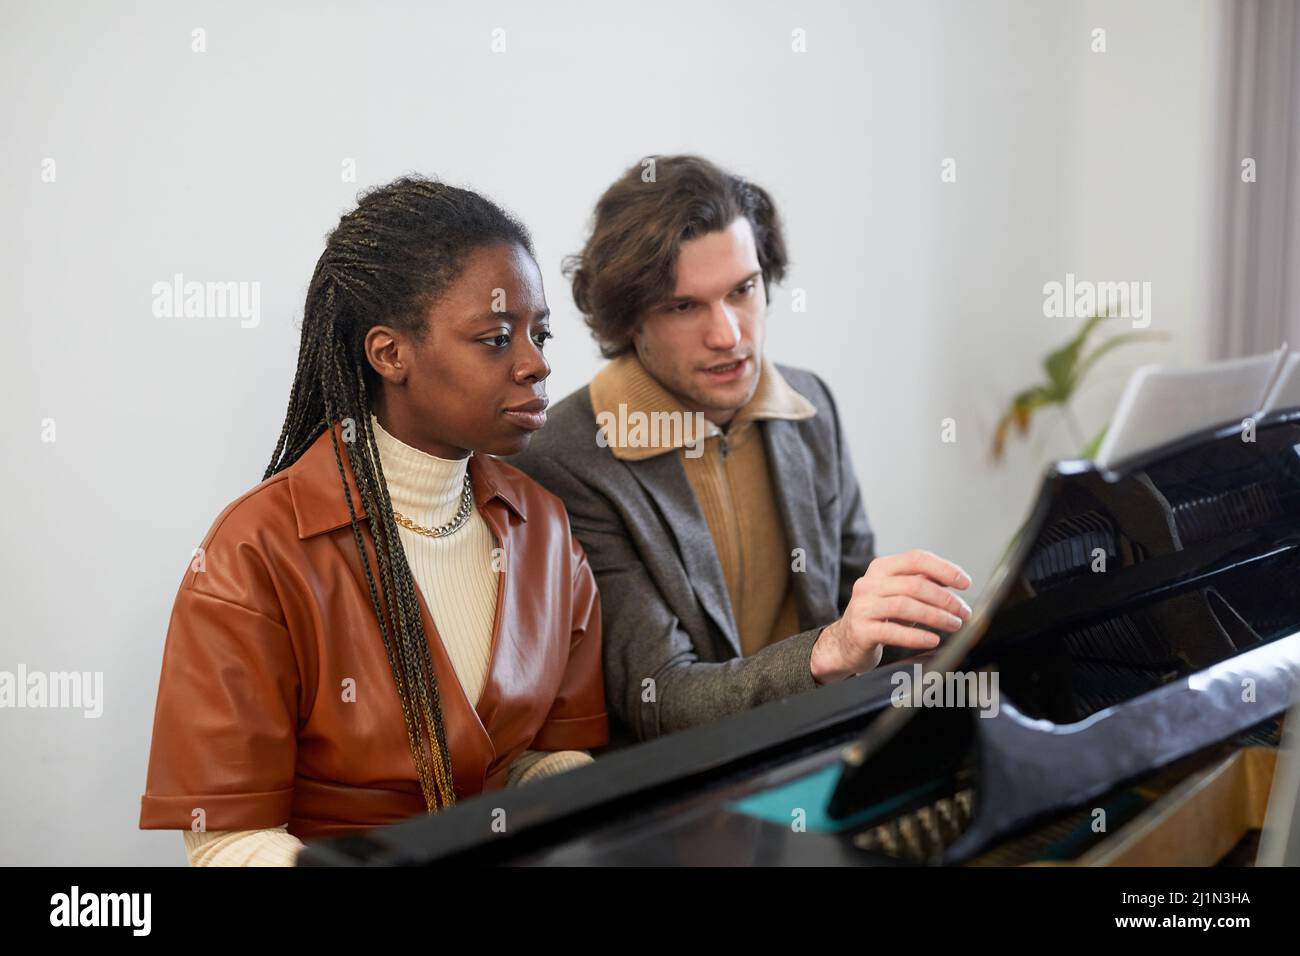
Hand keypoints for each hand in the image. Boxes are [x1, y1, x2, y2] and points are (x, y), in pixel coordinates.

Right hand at [810, 549, 971, 684]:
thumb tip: (955, 579)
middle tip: (964, 612)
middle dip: (945, 599)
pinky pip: (893, 631)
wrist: (845, 642)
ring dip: (936, 616)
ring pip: (905, 606)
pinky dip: (917, 636)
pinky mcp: (861, 630)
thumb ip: (921, 583)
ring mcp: (863, 607)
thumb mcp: (898, 594)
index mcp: (880, 568)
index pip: (916, 559)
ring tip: (954, 625)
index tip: (965, 583)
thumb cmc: (878, 616)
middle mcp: (869, 584)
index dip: (944, 569)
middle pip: (915, 585)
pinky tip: (933, 640)